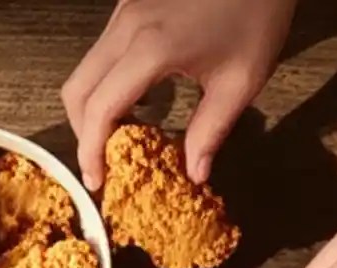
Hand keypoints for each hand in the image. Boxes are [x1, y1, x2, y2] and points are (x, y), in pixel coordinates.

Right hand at [62, 0, 296, 189]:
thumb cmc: (258, 11)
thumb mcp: (242, 78)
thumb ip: (212, 129)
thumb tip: (194, 173)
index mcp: (151, 48)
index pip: (100, 109)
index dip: (91, 151)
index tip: (97, 180)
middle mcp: (125, 27)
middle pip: (78, 89)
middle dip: (83, 131)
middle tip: (105, 159)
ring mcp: (122, 11)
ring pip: (84, 70)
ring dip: (94, 107)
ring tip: (125, 132)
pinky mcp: (128, 5)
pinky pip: (101, 53)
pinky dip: (106, 83)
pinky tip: (138, 97)